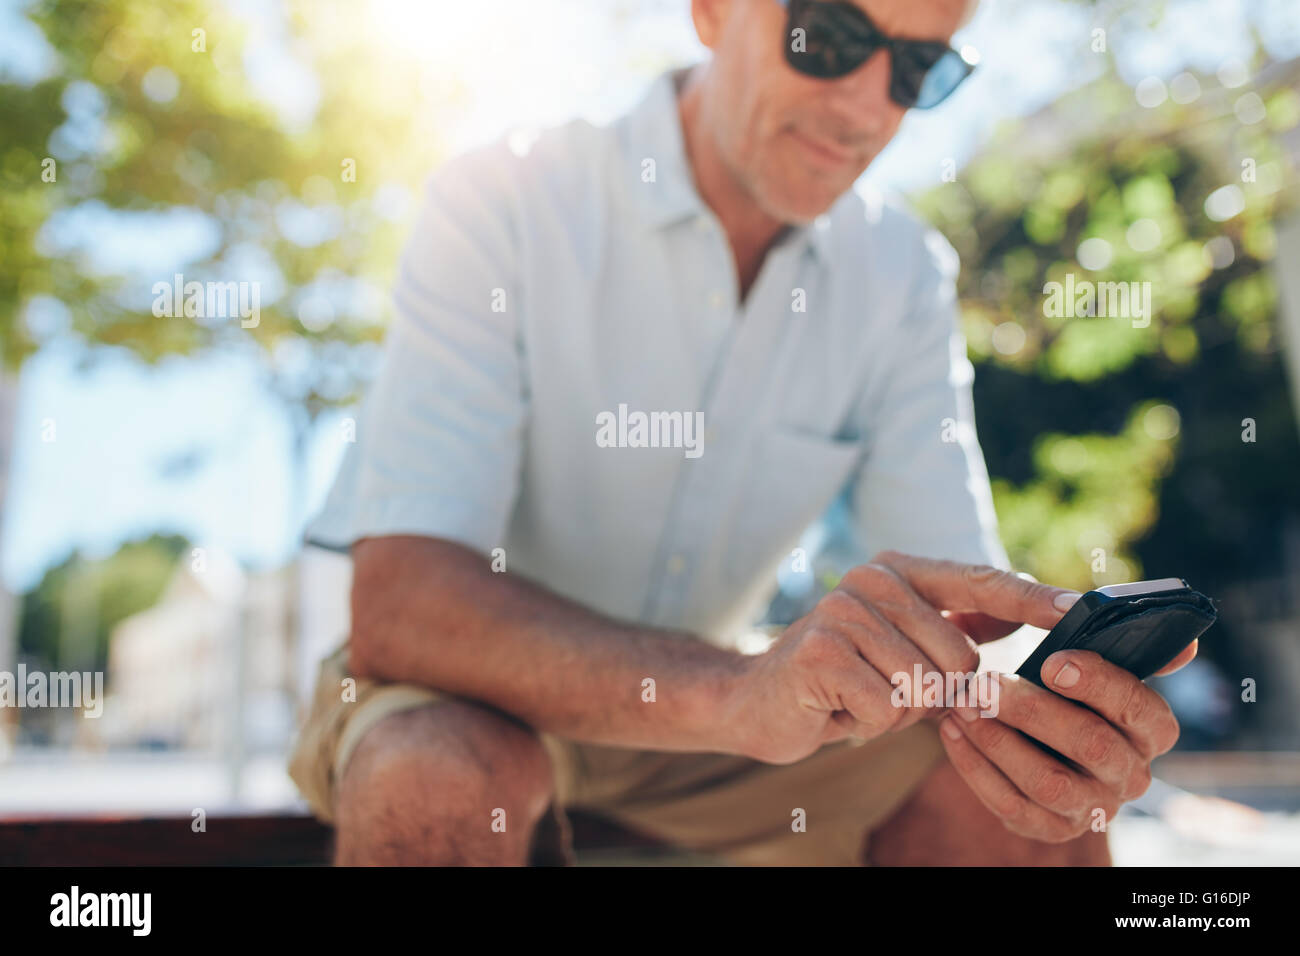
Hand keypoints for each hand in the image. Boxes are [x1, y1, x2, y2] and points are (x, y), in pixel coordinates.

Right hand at [725, 551, 1080, 764]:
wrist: (762, 700)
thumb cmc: (847, 677)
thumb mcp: (911, 651)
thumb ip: (965, 630)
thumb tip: (1040, 610)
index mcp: (900, 570)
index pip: (980, 581)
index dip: (1031, 599)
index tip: (1078, 609)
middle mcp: (872, 578)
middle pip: (959, 657)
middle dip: (936, 693)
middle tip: (889, 689)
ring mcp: (842, 610)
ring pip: (924, 686)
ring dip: (899, 710)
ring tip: (862, 695)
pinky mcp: (821, 652)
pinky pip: (887, 709)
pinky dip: (870, 723)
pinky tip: (839, 706)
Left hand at [938, 649, 1189, 841]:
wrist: (1017, 724)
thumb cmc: (1054, 682)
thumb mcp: (1081, 654)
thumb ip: (1116, 642)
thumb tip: (1183, 644)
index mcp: (1150, 729)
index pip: (1140, 708)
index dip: (1098, 683)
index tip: (1053, 661)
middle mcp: (1130, 774)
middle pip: (1090, 744)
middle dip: (1032, 710)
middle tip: (985, 682)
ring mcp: (1092, 807)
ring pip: (1049, 782)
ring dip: (998, 740)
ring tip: (963, 704)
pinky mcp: (1050, 828)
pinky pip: (1011, 806)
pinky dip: (975, 767)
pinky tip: (952, 730)